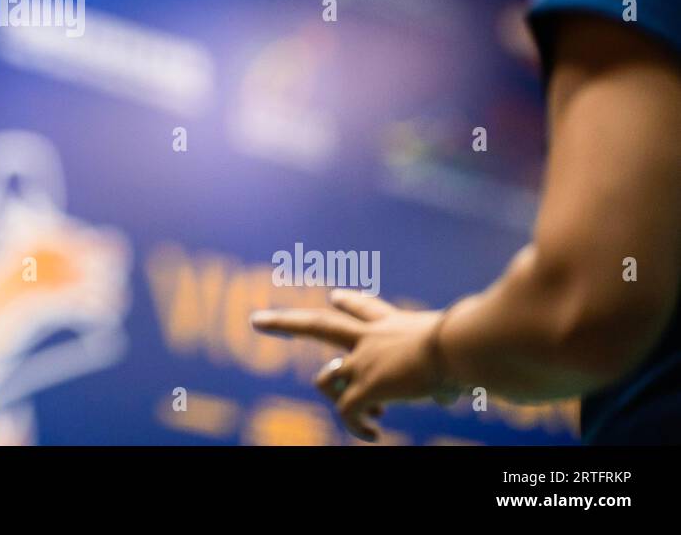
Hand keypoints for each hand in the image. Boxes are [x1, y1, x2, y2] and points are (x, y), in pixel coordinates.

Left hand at [251, 289, 459, 441]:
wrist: (462, 346)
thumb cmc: (474, 347)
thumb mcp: (460, 355)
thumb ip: (450, 372)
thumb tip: (453, 393)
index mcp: (397, 324)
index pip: (366, 309)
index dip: (350, 303)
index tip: (336, 297)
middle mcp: (373, 338)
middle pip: (318, 324)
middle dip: (285, 323)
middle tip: (257, 321)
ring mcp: (363, 360)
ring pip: (326, 378)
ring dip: (339, 398)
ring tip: (370, 418)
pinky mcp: (364, 385)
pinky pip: (346, 412)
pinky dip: (357, 428)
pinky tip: (374, 435)